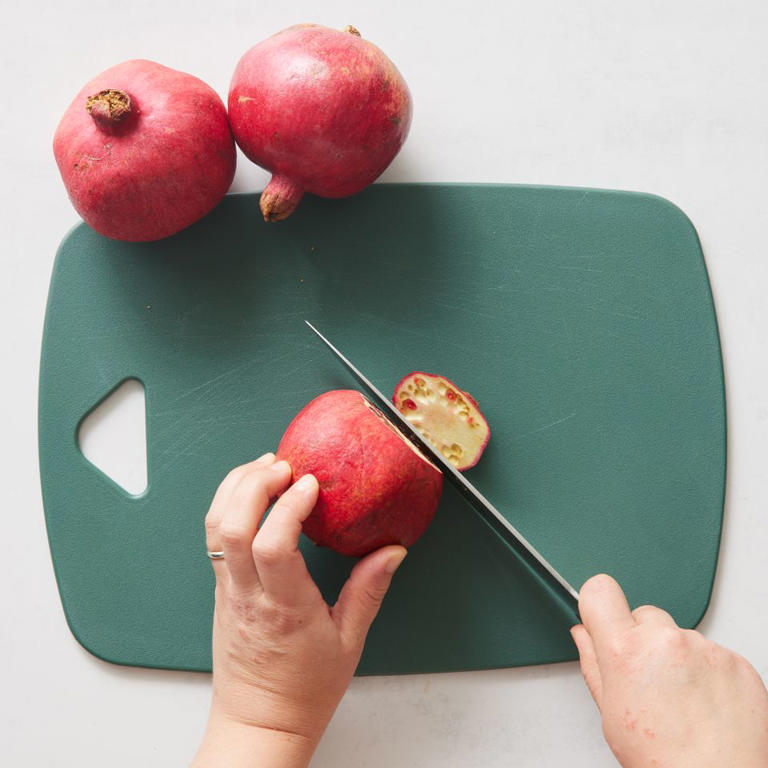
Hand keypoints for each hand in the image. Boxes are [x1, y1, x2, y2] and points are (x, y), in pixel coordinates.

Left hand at [191, 453, 406, 767]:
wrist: (259, 723)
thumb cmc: (303, 690)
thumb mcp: (349, 642)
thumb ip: (369, 590)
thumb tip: (392, 551)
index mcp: (285, 608)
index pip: (272, 545)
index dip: (289, 507)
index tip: (311, 484)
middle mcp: (248, 594)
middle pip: (231, 526)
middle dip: (254, 483)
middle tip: (284, 464)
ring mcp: (227, 590)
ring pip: (214, 527)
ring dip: (235, 487)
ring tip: (265, 466)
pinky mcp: (220, 589)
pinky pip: (213, 537)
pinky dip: (228, 504)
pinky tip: (250, 492)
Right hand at [572, 574, 767, 767]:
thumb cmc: (663, 758)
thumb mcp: (610, 713)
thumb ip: (593, 662)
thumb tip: (584, 633)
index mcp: (626, 650)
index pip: (600, 589)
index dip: (598, 603)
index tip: (602, 617)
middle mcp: (665, 640)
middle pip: (644, 614)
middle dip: (642, 638)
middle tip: (649, 679)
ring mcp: (705, 648)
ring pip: (680, 634)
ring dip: (677, 656)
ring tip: (681, 699)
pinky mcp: (736, 660)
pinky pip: (712, 652)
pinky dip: (708, 672)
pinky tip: (704, 702)